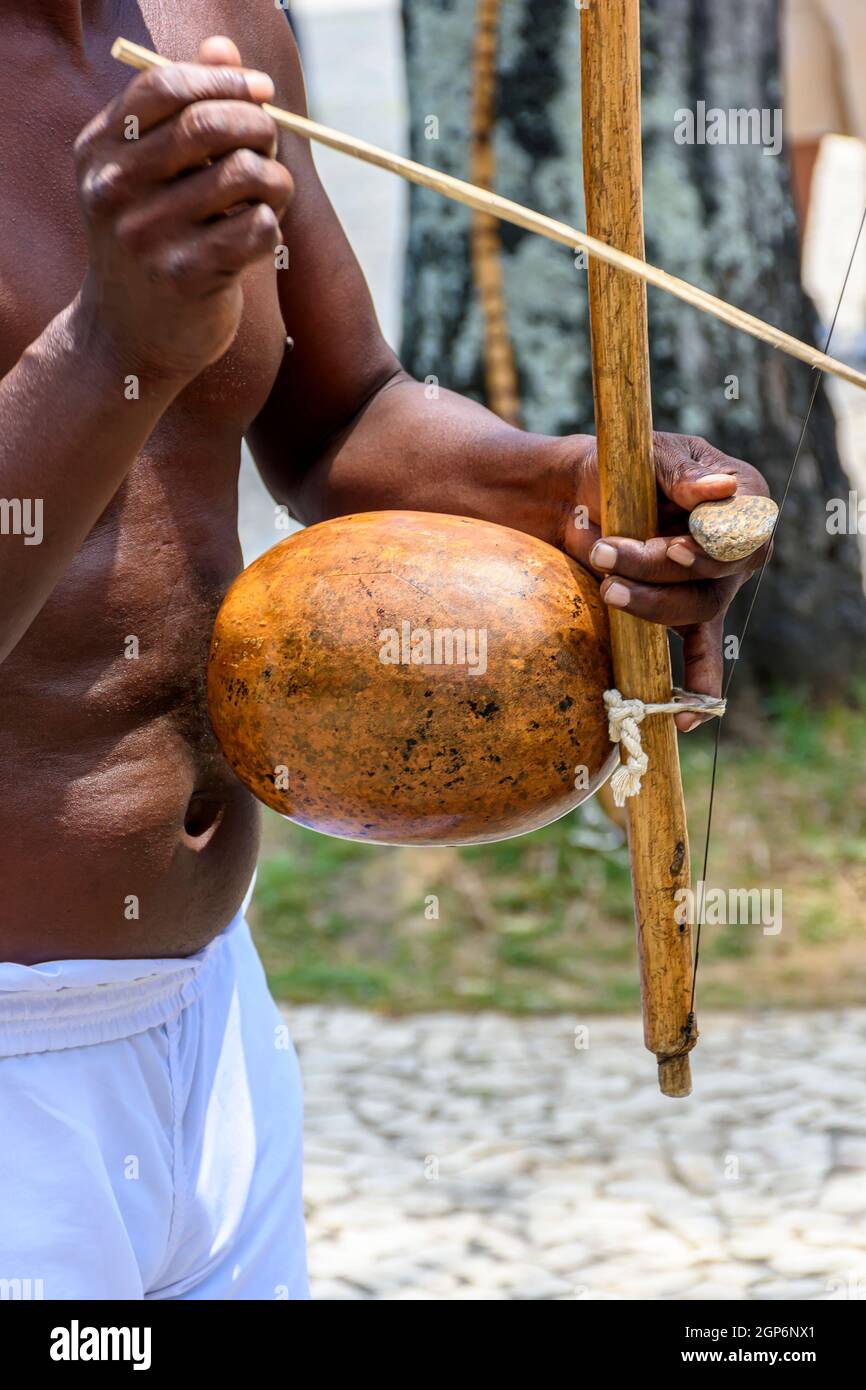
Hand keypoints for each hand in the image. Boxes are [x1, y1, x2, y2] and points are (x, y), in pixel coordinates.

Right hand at [73, 36, 292, 383]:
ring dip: (274, 179)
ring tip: (270, 194)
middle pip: (209, 125)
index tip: (261, 90)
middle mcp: (115, 190)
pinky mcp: (186, 278)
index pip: (163, 86)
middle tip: (272, 143)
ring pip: (243, 175)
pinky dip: (271, 224)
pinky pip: (256, 226)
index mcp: (100, 151)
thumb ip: (186, 110)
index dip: (222, 79)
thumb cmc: (152, 243)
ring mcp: (148, 236)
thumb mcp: (152, 175)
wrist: (129, 339)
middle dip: (258, 126)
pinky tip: (258, 235)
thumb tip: (225, 48)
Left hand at [565, 433, 770, 727]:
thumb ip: (680, 472)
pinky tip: (685, 720)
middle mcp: (738, 548)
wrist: (582, 494)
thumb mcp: (650, 454)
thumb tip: (716, 489)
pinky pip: (701, 655)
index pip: (743, 531)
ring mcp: (715, 586)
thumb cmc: (623, 463)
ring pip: (696, 610)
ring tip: (607, 587)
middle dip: (656, 569)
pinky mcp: (686, 615)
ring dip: (648, 603)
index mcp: (743, 499)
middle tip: (606, 553)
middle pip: (713, 575)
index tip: (673, 548)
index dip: (712, 546)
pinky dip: (696, 685)